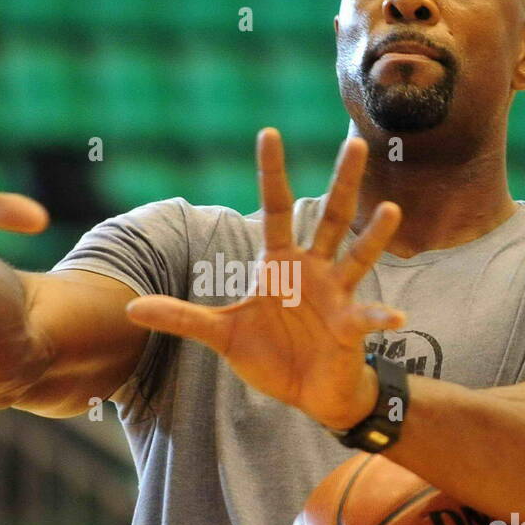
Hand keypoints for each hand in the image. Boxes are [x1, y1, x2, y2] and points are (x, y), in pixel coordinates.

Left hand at [125, 128, 405, 429]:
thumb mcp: (221, 334)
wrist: (308, 393)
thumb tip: (130, 309)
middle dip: (342, 181)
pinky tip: (394, 318)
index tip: (269, 131)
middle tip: (354, 142)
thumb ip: (181, 318)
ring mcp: (338, 295)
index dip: (271, 172)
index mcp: (280, 263)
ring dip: (374, 235)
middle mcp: (314, 269)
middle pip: (329, 217)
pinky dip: (379, 317)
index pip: (275, 208)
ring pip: (358, 256)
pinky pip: (367, 317)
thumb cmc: (272, 356)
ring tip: (390, 210)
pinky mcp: (351, 326)